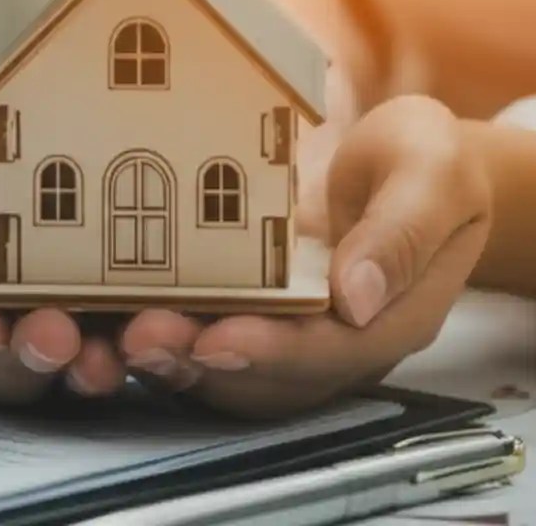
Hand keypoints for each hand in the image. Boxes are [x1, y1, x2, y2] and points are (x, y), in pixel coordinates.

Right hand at [0, 105, 131, 402]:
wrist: (122, 91)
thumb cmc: (36, 107)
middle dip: (19, 359)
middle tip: (58, 337)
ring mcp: (68, 321)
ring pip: (59, 378)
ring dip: (83, 370)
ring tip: (113, 352)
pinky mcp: (135, 325)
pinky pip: (142, 361)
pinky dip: (154, 354)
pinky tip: (172, 333)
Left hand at [122, 95, 492, 417]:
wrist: (395, 159)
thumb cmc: (418, 158)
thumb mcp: (431, 169)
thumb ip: (404, 229)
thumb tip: (357, 295)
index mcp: (389, 316)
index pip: (331, 351)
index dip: (272, 351)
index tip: (218, 338)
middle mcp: (329, 341)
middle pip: (263, 376)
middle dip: (198, 361)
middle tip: (141, 338)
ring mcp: (280, 331)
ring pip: (218, 370)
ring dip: (164, 358)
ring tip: (113, 334)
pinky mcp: (238, 310)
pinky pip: (191, 335)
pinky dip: (147, 331)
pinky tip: (103, 312)